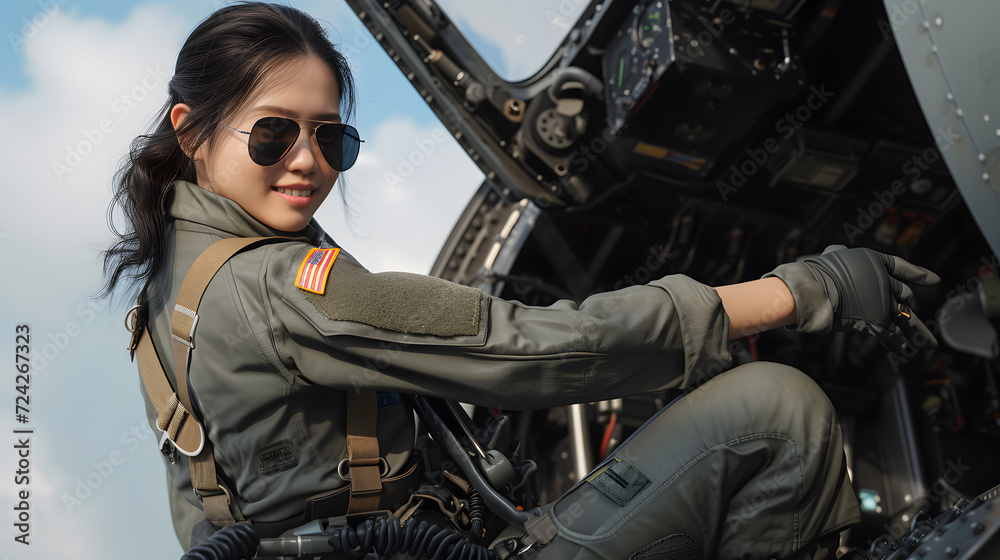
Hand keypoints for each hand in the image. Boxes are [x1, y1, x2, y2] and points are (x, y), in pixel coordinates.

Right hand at [765, 245, 940, 352]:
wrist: (816, 290)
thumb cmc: (819, 272)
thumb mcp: (832, 254)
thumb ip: (840, 252)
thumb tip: (839, 249)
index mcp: (876, 262)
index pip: (902, 267)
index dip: (919, 274)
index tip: (934, 280)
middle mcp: (884, 282)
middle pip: (906, 296)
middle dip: (913, 305)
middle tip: (919, 312)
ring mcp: (883, 303)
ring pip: (906, 319)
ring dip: (918, 333)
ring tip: (929, 345)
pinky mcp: (878, 323)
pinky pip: (892, 335)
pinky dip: (898, 344)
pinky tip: (903, 351)